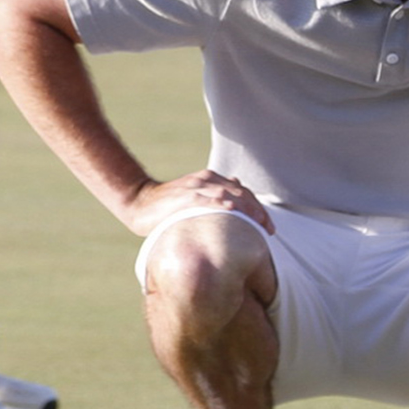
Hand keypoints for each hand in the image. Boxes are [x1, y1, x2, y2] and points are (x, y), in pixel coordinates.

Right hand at [124, 170, 275, 235]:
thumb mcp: (195, 196)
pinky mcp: (185, 197)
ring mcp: (195, 188)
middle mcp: (206, 180)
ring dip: (246, 209)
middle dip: (257, 211)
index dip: (258, 208)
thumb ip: (214, 196)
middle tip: (268, 229)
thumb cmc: (170, 205)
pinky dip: (221, 204)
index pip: (242, 192)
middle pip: (240, 193)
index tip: (268, 227)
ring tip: (259, 224)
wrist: (140, 202)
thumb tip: (235, 195)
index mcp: (211, 179)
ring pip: (228, 195)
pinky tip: (232, 211)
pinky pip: (207, 200)